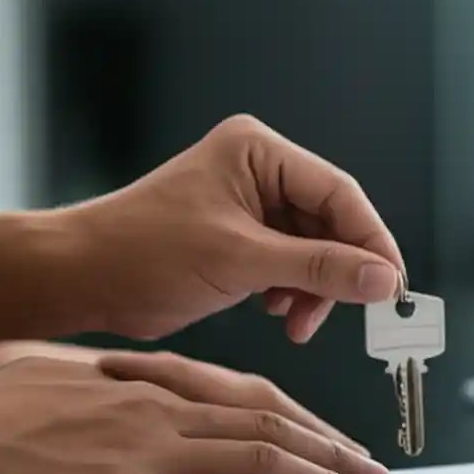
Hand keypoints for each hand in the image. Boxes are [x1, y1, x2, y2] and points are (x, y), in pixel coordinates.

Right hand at [0, 357, 388, 473]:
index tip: (340, 443)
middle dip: (334, 454)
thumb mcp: (62, 385)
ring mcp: (148, 452)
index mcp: (151, 387)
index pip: (253, 398)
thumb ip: (116, 394)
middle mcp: (162, 412)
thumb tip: (134, 396)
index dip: (307, 422)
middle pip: (273, 427)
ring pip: (263, 461)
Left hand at [61, 114, 403, 343]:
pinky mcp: (241, 237)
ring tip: (298, 322)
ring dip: (315, 289)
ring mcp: (250, 204)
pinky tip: (279, 314)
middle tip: (353, 311)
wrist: (82, 279)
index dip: (371, 241)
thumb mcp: (242, 261)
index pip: (339, 193)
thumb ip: (320, 268)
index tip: (392, 285)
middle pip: (332, 223)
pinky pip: (291, 263)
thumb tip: (384, 280)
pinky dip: (294, 293)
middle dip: (338, 272)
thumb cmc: (143, 253)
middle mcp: (259, 170)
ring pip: (315, 249)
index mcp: (259, 152)